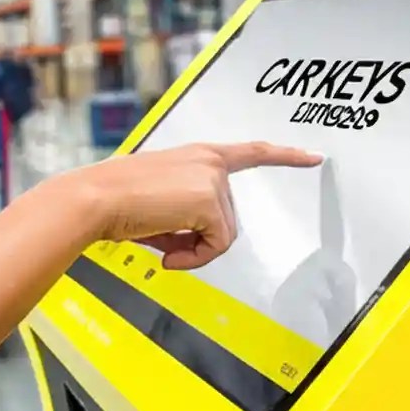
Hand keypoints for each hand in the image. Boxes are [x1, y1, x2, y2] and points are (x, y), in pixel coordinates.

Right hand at [79, 142, 320, 269]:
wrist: (95, 199)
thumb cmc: (115, 201)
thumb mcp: (158, 205)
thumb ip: (185, 215)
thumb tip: (188, 248)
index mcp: (199, 156)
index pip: (251, 152)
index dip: (285, 156)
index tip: (314, 157)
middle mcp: (210, 162)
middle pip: (227, 218)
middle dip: (199, 239)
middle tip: (162, 241)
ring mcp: (212, 180)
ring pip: (223, 235)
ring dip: (194, 249)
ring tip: (160, 243)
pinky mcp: (209, 201)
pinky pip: (216, 246)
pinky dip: (194, 258)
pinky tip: (167, 254)